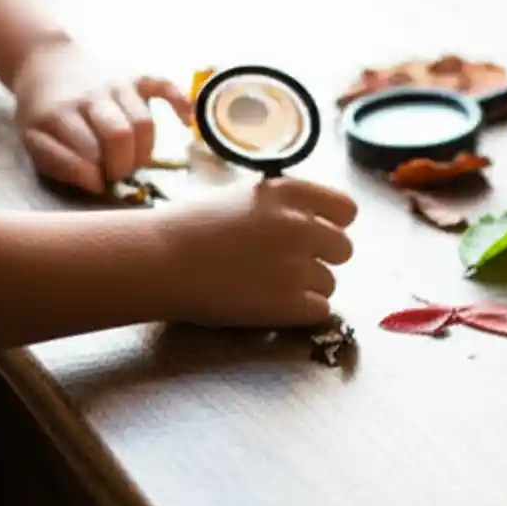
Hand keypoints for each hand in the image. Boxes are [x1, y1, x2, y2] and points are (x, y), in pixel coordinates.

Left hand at [11, 40, 191, 192]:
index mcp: (60, 112)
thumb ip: (59, 163)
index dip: (99, 174)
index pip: (90, 151)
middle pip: (120, 135)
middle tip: (117, 174)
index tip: (98, 182)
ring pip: (144, 121)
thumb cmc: (41, 111)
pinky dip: (180, 103)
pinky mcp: (136, 76)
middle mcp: (91, 95)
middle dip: (123, 165)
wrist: (47, 63)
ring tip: (133, 161)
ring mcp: (117, 83)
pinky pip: (164, 85)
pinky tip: (185, 124)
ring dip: (144, 151)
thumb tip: (95, 183)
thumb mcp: (33, 139)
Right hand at [163, 178, 358, 326]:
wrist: (159, 261)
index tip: (316, 236)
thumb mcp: (246, 196)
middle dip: (320, 258)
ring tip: (268, 285)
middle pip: (344, 249)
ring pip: (331, 282)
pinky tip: (272, 305)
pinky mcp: (290, 303)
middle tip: (286, 266)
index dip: (333, 225)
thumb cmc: (192, 227)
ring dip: (307, 287)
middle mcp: (301, 225)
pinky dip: (301, 312)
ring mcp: (297, 265)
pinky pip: (320, 310)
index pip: (347, 210)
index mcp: (291, 193)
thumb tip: (315, 222)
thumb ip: (284, 205)